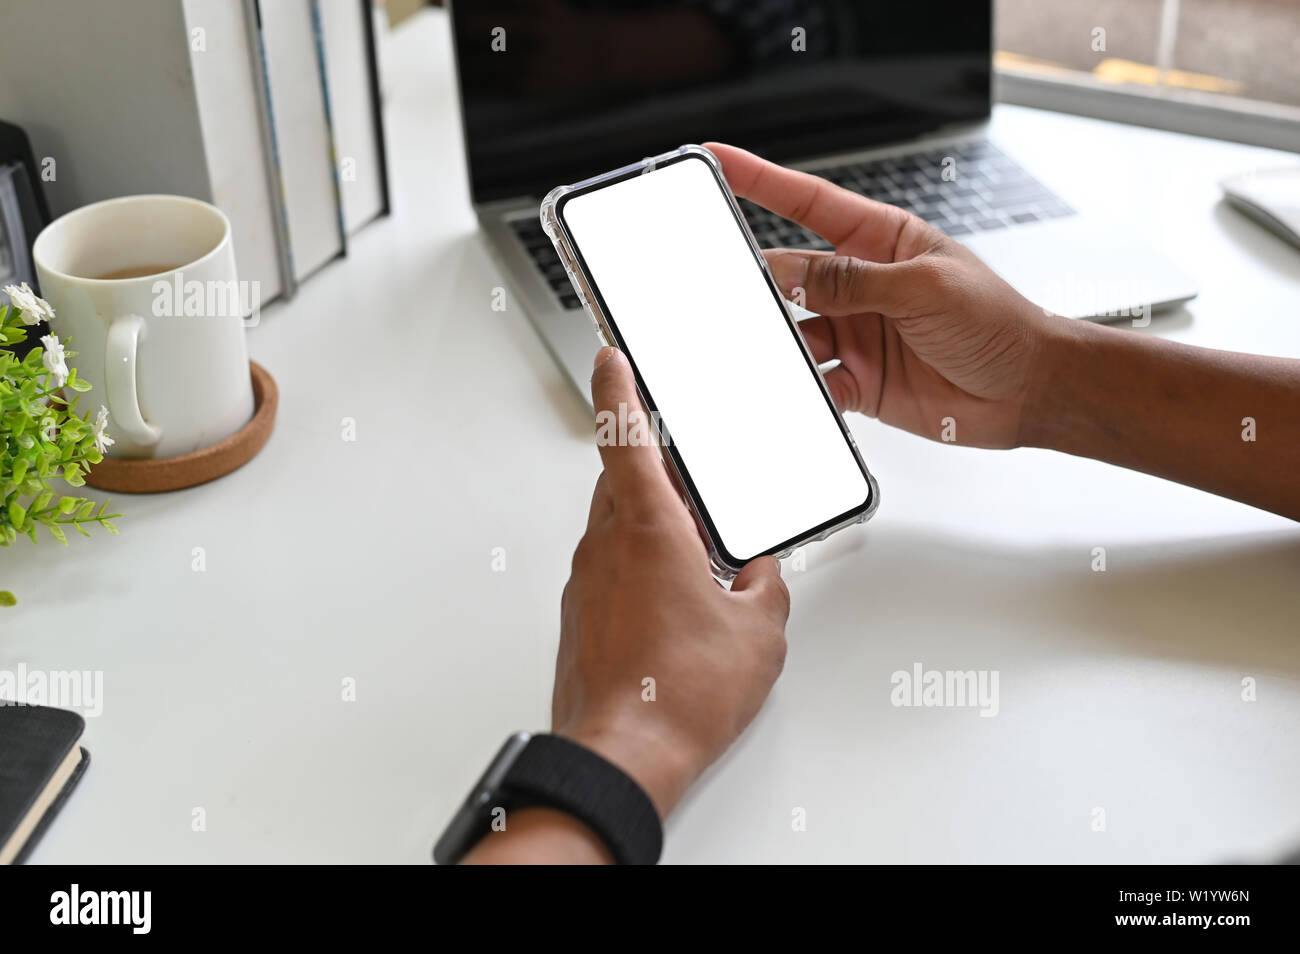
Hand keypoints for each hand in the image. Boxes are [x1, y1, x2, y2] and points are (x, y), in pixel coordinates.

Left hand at [552, 347, 790, 817]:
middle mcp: (606, 546)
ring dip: (651, 523)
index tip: (612, 355)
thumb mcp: (759, 630)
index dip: (617, 387)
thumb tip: (759, 574)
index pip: (624, 435)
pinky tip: (674, 602)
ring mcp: (586, 582)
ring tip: (697, 554)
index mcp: (649, 529)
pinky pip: (610, 568)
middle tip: (688, 473)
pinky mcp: (581, 616)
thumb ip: (765, 586)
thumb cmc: (679, 695)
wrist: (622, 754)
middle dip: (655, 469)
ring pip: (615, 525)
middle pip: (623, 480)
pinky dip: (639, 566)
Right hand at [706, 141, 1051, 448]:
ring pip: (794, 332)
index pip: (809, 202)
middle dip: (757, 275)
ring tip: (763, 343)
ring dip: (778, 340)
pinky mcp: (859, 380)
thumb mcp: (925, 288)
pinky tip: (794, 387)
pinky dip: (799, 388)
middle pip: (791, 273)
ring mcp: (857, 333)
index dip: (760, 180)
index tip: (718, 161)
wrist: (1029, 391)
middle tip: (724, 277)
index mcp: (881, 241)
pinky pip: (814, 382)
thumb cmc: (998, 323)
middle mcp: (862, 285)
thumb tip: (790, 272)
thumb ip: (853, 282)